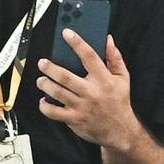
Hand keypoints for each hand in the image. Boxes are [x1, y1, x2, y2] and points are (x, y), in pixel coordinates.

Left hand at [36, 34, 139, 150]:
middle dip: (50, 68)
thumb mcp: (123, 78)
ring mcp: (81, 107)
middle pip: (65, 77)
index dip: (77, 43)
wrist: (119, 130)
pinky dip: (45, 106)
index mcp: (104, 80)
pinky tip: (44, 100)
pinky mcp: (74, 119)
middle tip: (43, 62)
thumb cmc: (119, 102)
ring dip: (45, 84)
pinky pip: (54, 112)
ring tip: (41, 80)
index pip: (90, 57)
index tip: (67, 33)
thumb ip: (115, 58)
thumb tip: (108, 40)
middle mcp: (91, 92)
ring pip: (57, 92)